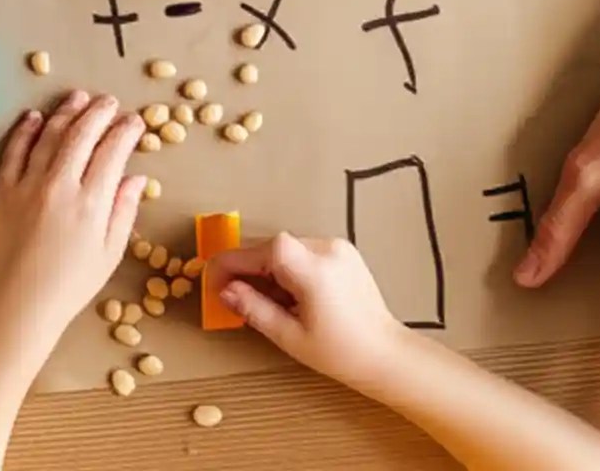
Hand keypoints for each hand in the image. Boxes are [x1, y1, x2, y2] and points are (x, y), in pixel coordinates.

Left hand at [0, 91, 147, 329]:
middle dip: (99, 112)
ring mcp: (28, 186)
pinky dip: (25, 131)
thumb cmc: (70, 285)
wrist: (19, 303)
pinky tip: (34, 117)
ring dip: (66, 113)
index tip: (135, 122)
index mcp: (91, 203)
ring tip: (78, 97)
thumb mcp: (110, 252)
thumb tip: (135, 179)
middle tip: (110, 101)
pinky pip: (14, 152)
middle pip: (82, 135)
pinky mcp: (5, 192)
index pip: (113, 152)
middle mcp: (59, 186)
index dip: (126, 132)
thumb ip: (124, 211)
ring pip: (50, 136)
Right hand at [210, 233, 406, 386]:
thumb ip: (254, 308)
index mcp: (315, 270)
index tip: (214, 277)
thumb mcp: (289, 335)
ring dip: (268, 269)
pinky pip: (304, 252)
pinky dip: (288, 268)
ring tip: (268, 303)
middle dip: (249, 268)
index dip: (234, 261)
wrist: (385, 353)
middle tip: (231, 295)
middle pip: (273, 246)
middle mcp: (328, 250)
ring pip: (287, 249)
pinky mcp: (344, 253)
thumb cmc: (341, 352)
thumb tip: (225, 291)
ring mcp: (338, 248)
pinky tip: (289, 296)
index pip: (264, 249)